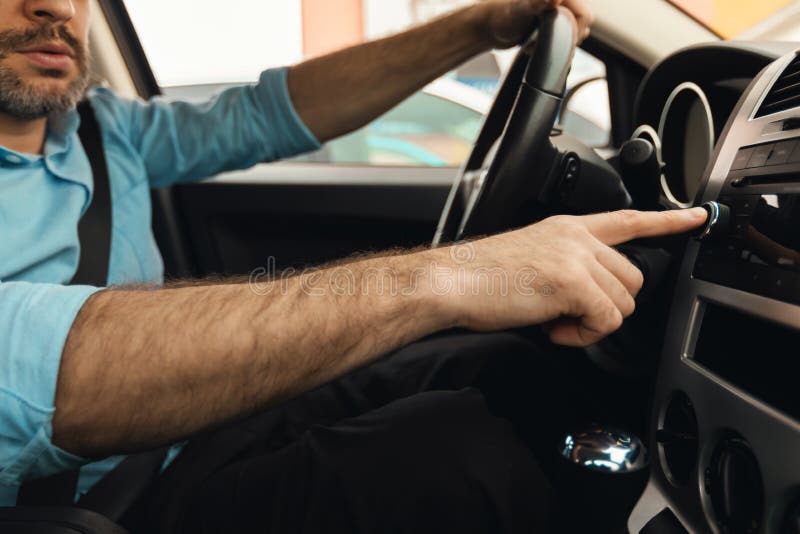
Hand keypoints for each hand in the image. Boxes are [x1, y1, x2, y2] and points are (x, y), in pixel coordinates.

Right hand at [435, 208, 706, 346]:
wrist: (449, 282)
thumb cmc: (478, 278)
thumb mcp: (530, 260)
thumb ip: (567, 267)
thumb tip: (587, 299)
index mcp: (567, 228)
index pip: (628, 220)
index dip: (667, 220)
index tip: (697, 217)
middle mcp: (576, 237)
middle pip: (631, 280)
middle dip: (606, 307)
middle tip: (566, 316)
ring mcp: (576, 256)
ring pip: (622, 303)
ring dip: (592, 323)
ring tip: (553, 322)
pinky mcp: (572, 281)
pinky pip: (605, 321)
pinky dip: (582, 336)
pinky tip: (551, 329)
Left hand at [476, 0, 593, 47]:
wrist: (486, 28)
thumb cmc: (500, 15)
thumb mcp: (520, 9)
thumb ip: (537, 2)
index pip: (584, 16)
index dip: (575, 30)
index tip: (558, 38)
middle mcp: (559, 2)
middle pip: (580, 25)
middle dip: (565, 38)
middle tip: (546, 42)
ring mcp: (554, 14)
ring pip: (571, 33)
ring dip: (557, 43)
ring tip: (536, 43)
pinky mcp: (547, 26)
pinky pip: (560, 39)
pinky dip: (549, 46)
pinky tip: (532, 46)